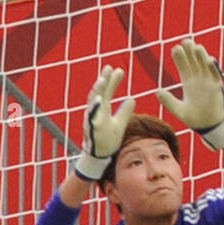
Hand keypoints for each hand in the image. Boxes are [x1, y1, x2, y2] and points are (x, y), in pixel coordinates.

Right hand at [74, 66, 135, 182]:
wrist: (99, 156)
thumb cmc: (108, 139)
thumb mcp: (119, 124)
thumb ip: (124, 111)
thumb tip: (132, 99)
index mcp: (102, 109)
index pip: (107, 91)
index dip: (112, 81)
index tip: (119, 70)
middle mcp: (95, 112)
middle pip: (98, 93)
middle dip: (103, 80)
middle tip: (109, 67)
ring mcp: (92, 120)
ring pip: (92, 103)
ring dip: (97, 91)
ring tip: (103, 80)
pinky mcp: (91, 130)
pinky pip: (91, 118)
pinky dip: (94, 109)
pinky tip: (99, 101)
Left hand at [157, 39, 223, 152]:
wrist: (209, 128)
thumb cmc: (194, 119)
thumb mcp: (178, 110)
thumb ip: (168, 101)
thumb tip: (158, 91)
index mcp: (189, 83)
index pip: (183, 67)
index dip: (179, 58)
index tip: (175, 48)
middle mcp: (199, 80)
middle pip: (194, 62)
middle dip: (190, 53)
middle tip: (185, 41)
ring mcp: (208, 82)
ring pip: (204, 66)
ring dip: (201, 56)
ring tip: (195, 47)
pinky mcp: (217, 87)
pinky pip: (216, 75)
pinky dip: (213, 68)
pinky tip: (208, 60)